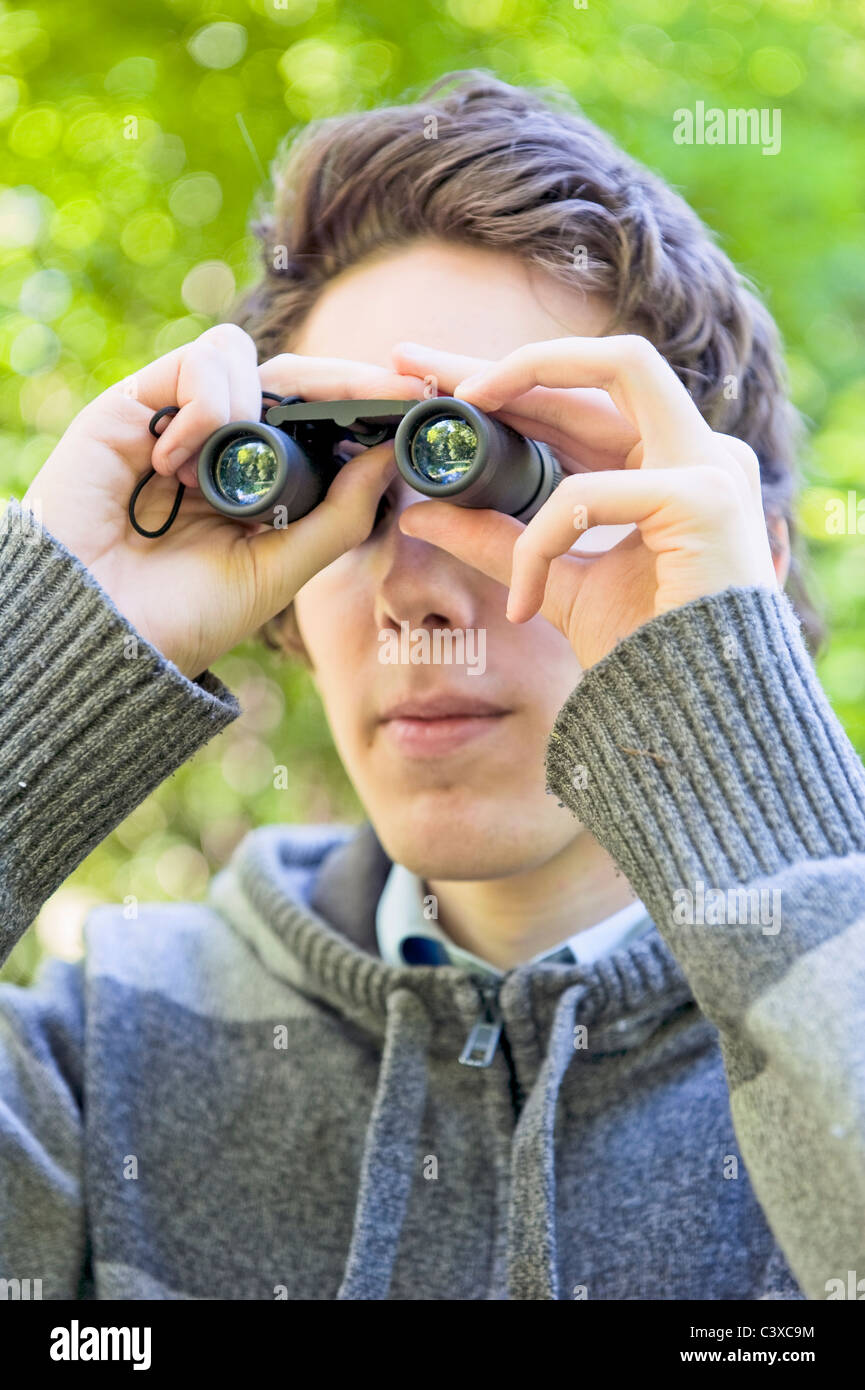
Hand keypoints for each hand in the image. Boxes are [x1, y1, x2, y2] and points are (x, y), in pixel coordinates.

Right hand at [21, 324, 424, 677]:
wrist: (103, 638)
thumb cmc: (186, 615)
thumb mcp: (281, 570)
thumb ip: (339, 516)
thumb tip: (391, 456)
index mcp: (260, 477)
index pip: (319, 415)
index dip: (367, 398)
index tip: (422, 398)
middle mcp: (222, 440)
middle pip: (292, 375)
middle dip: (347, 379)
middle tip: (394, 390)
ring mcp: (179, 419)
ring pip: (243, 354)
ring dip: (255, 404)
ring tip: (219, 475)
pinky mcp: (133, 405)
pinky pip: (195, 362)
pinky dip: (206, 405)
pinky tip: (180, 461)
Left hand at [392, 336, 779, 669]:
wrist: (697, 723)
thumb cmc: (644, 655)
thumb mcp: (554, 582)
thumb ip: (496, 541)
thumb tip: (418, 510)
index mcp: (669, 465)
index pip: (585, 402)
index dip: (512, 380)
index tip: (432, 380)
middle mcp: (699, 450)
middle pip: (602, 362)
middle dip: (505, 354)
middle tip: (416, 361)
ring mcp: (711, 465)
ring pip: (619, 368)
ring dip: (528, 377)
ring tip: (459, 410)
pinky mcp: (705, 497)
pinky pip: (587, 494)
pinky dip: (540, 540)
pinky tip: (526, 600)